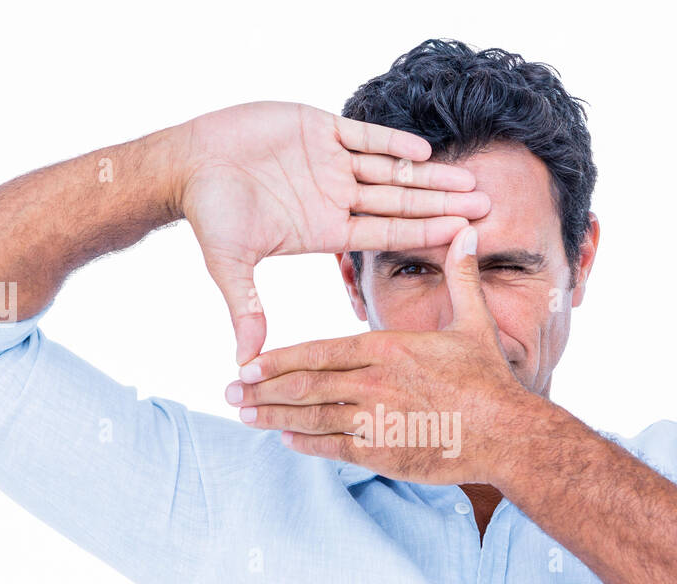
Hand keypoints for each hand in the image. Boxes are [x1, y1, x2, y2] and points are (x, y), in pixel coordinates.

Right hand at [179, 101, 490, 363]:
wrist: (189, 163)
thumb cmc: (209, 213)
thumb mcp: (229, 264)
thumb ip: (246, 307)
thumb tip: (244, 362)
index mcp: (326, 230)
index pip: (385, 234)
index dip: (423, 235)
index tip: (462, 237)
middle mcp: (336, 198)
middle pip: (401, 202)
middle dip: (442, 204)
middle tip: (487, 206)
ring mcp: (331, 163)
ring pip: (391, 169)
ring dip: (429, 174)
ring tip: (469, 178)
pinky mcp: (319, 129)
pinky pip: (363, 135)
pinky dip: (390, 139)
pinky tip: (423, 149)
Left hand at [223, 227, 534, 483]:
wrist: (507, 433)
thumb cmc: (489, 380)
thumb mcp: (473, 322)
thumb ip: (459, 278)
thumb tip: (465, 233)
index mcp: (384, 349)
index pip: (317, 351)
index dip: (278, 358)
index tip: (249, 360)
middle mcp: (371, 383)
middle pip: (302, 384)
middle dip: (261, 388)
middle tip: (230, 390)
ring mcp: (373, 420)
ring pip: (309, 417)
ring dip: (272, 416)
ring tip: (244, 415)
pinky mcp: (381, 453)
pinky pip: (331, 448)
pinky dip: (304, 443)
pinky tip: (285, 439)